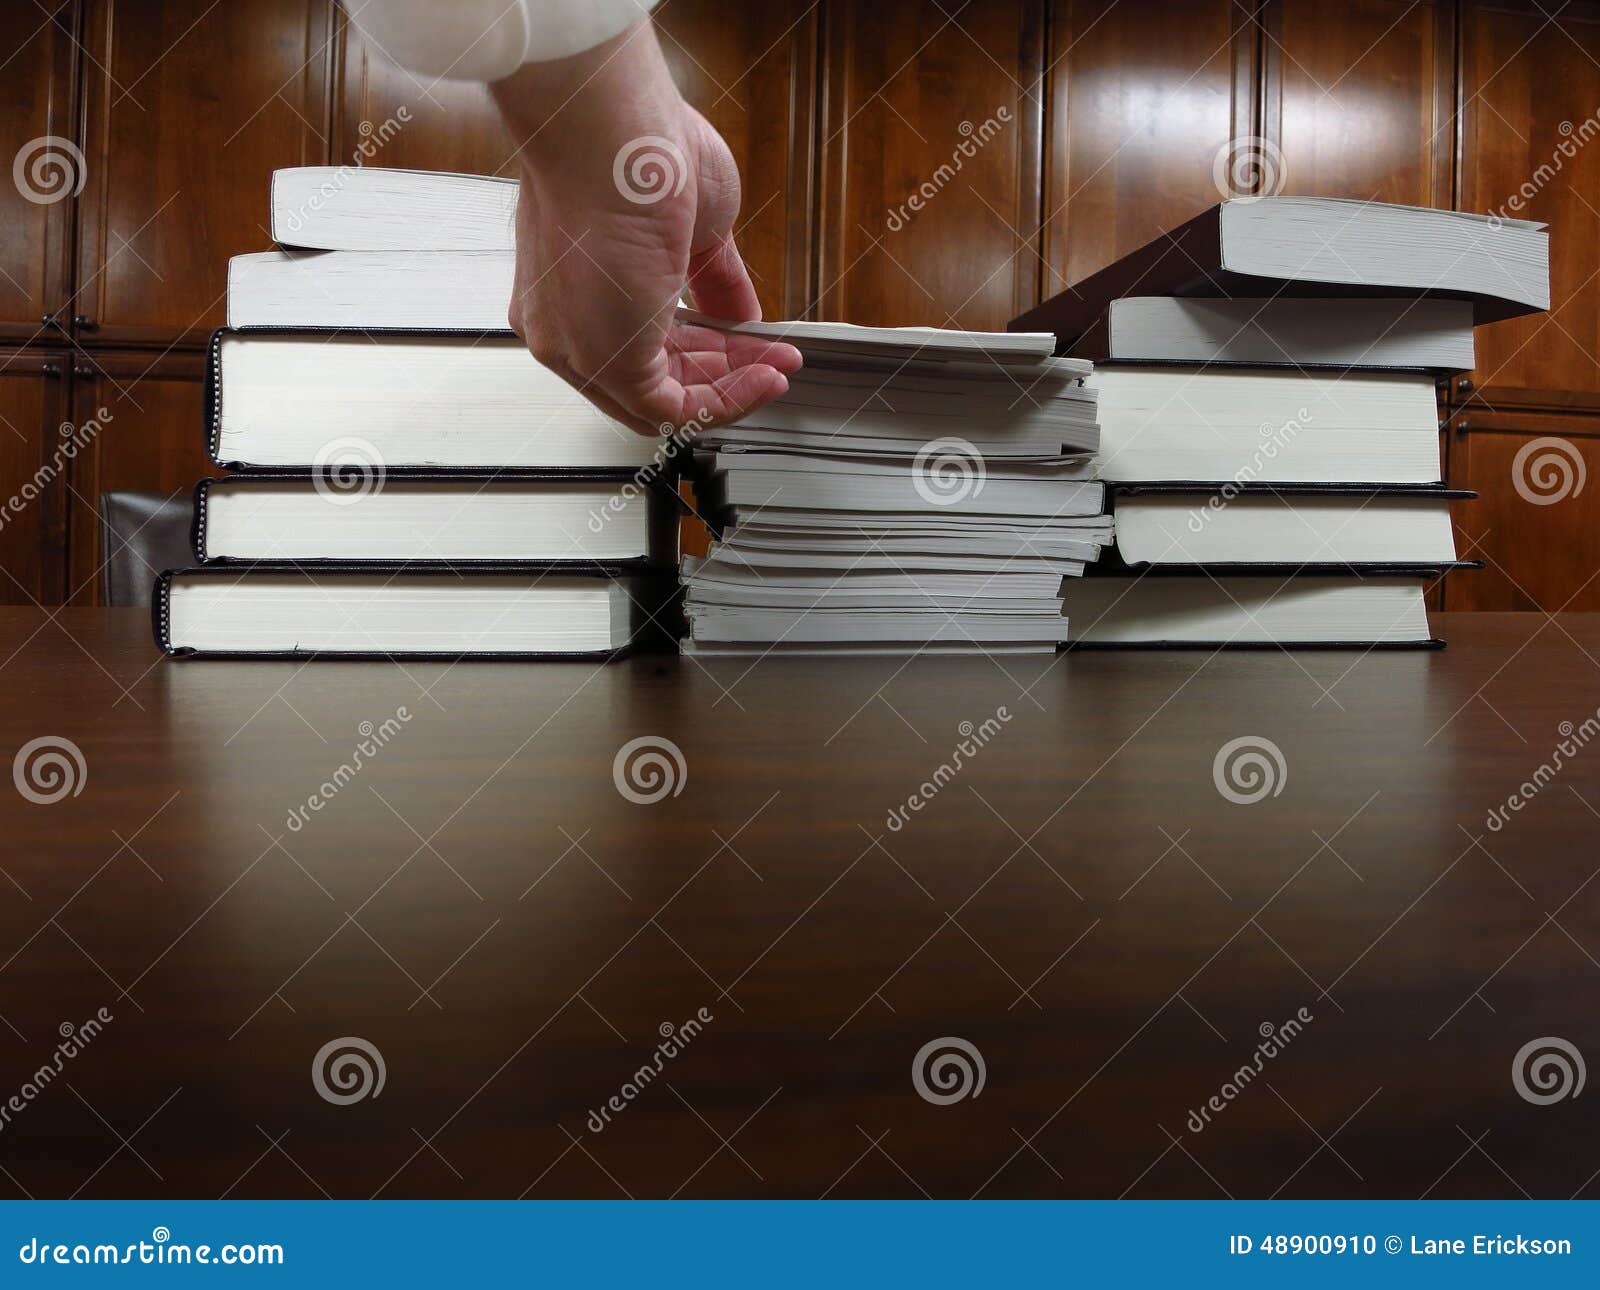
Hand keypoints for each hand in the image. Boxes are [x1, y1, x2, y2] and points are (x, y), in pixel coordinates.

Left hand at [492, 22, 801, 435]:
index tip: (751, 344)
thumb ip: (718, 285)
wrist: (612, 131)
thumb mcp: (694, 230)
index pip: (640, 343)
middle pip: (653, 380)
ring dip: (733, 389)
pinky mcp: (606, 363)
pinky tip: (765, 377)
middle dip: (727, 373)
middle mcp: (562, 326)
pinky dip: (725, 402)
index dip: (706, 348)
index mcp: (569, 288)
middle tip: (773, 361)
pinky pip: (671, 411)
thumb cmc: (632, 150)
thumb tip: (744, 319)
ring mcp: (579, 347)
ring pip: (662, 401)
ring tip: (778, 368)